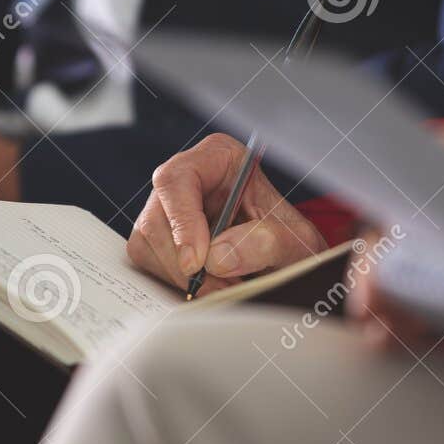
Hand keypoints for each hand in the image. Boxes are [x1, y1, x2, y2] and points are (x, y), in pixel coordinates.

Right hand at [127, 133, 326, 292]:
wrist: (289, 262)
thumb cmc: (291, 241)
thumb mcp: (296, 241)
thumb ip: (267, 242)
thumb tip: (217, 257)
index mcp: (220, 157)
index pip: (178, 178)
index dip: (182, 221)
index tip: (197, 263)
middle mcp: (187, 179)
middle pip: (156, 218)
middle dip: (184, 262)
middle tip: (221, 286)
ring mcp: (168, 208)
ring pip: (147, 243)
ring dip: (180, 276)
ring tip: (223, 286)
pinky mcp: (159, 238)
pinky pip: (147, 262)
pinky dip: (173, 281)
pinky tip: (207, 285)